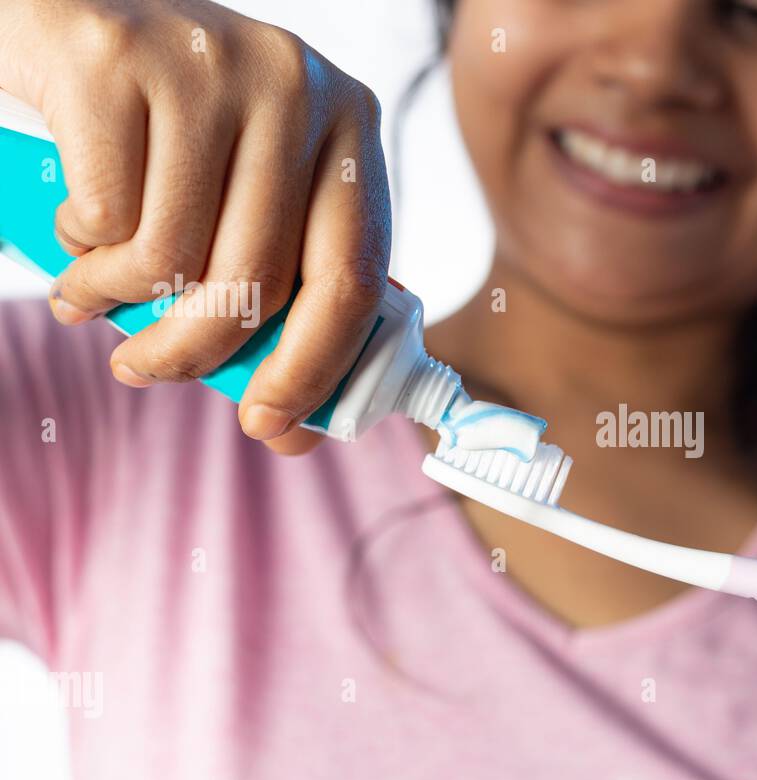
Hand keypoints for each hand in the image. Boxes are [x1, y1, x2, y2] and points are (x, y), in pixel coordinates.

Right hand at [0, 0, 390, 451]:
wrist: (73, 11)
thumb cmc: (173, 133)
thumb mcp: (252, 191)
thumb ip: (285, 287)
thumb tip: (296, 432)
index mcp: (351, 128)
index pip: (354, 277)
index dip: (315, 368)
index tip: (268, 426)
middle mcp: (298, 87)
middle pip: (260, 281)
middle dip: (195, 353)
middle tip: (144, 371)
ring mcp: (212, 66)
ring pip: (174, 259)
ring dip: (119, 301)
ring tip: (92, 291)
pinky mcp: (121, 59)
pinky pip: (105, 219)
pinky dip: (79, 250)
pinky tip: (74, 228)